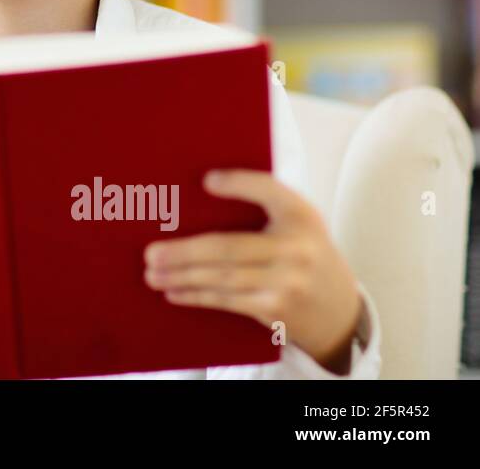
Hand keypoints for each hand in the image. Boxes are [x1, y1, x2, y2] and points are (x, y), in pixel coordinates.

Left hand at [143, 169, 362, 373]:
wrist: (339, 308)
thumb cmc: (302, 253)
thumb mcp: (296, 223)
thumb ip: (262, 205)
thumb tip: (199, 191)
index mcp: (301, 214)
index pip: (270, 190)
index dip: (240, 184)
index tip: (206, 181)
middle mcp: (297, 248)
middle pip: (229, 248)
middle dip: (184, 251)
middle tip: (151, 252)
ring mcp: (288, 282)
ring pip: (223, 278)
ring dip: (182, 276)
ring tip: (152, 273)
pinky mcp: (278, 309)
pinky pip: (228, 301)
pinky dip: (197, 296)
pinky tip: (174, 291)